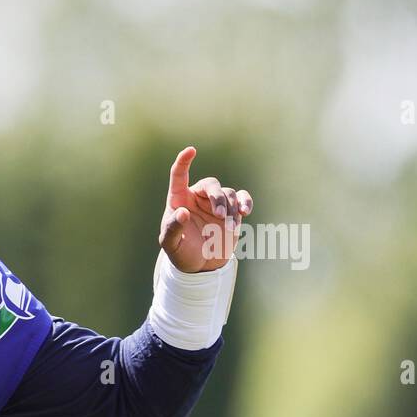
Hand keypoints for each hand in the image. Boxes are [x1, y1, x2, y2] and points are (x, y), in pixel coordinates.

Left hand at [159, 146, 253, 272]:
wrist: (201, 266)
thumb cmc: (181, 252)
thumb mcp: (170, 244)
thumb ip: (173, 228)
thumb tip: (182, 212)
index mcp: (179, 200)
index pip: (179, 176)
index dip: (183, 162)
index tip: (190, 150)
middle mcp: (198, 198)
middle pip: (211, 184)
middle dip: (217, 197)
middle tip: (220, 214)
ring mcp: (216, 203)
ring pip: (228, 194)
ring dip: (232, 208)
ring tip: (230, 227)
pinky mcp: (232, 210)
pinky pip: (242, 197)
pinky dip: (246, 202)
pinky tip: (246, 212)